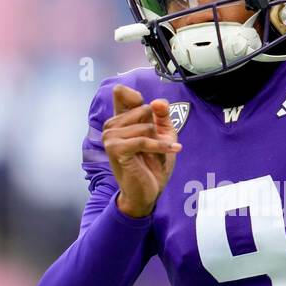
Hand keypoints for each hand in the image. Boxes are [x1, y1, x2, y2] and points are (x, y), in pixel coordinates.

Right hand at [103, 85, 181, 218]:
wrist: (147, 192)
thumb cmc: (153, 164)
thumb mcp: (163, 135)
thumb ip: (162, 116)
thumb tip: (158, 102)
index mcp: (120, 120)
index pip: (121, 93)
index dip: (135, 95)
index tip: (150, 109)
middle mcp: (111, 126)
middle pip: (143, 109)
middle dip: (156, 128)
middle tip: (156, 145)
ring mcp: (110, 137)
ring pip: (145, 126)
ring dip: (158, 140)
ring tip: (160, 152)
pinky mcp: (116, 149)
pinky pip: (143, 140)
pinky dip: (160, 146)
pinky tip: (174, 150)